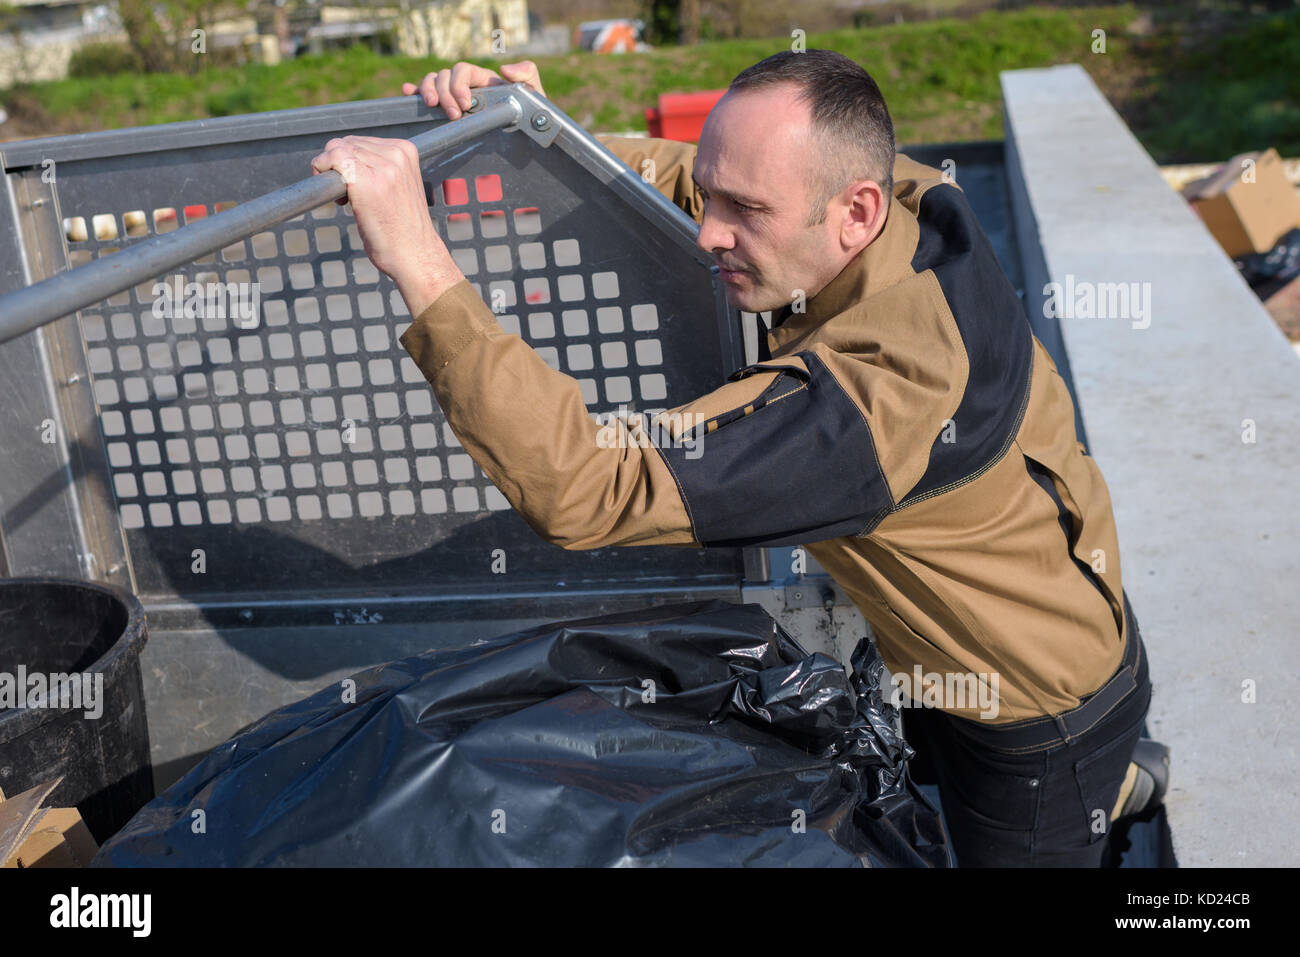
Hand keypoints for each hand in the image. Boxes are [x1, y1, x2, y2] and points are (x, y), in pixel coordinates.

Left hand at [309, 135, 461, 317]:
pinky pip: (332, 158)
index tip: (352, 185)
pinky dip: (322, 170)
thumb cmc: (404, 230)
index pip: (360, 140)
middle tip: (347, 197)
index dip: (348, 160)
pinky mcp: (366, 180)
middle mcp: (395, 154)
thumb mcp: (399, 188)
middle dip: (337, 165)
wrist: (415, 256)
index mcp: (406, 151)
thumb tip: (348, 157)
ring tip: (347, 201)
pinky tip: (335, 196)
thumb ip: (381, 168)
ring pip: (335, 149)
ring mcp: (382, 166)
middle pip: (345, 143)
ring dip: (331, 172)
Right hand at [401, 60, 545, 118]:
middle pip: (444, 76)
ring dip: (428, 91)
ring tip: (432, 108)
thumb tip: (504, 69)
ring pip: (432, 82)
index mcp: (482, 79)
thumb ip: (527, 75)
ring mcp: (453, 96)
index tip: (465, 104)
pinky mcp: (446, 109)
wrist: (525, 136)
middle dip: (444, 94)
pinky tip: (409, 95)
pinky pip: (426, 95)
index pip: (463, 71)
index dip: (459, 84)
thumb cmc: (528, 114)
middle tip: (454, 115)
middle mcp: (466, 85)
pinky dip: (415, 93)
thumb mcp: (534, 94)